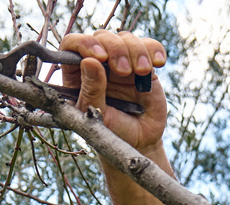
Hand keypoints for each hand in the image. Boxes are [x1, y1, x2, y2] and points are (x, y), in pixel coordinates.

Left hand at [59, 31, 167, 152]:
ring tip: (141, 73)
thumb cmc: (111, 130)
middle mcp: (98, 63)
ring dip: (135, 51)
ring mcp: (121, 61)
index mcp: (78, 73)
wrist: (138, 141)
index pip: (72, 44)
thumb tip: (89, 61)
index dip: (84, 43)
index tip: (99, 57)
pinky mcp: (143, 64)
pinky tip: (157, 64)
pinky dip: (154, 50)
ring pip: (126, 38)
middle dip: (115, 49)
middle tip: (123, 71)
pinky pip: (149, 46)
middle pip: (102, 37)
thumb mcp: (97, 113)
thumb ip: (92, 89)